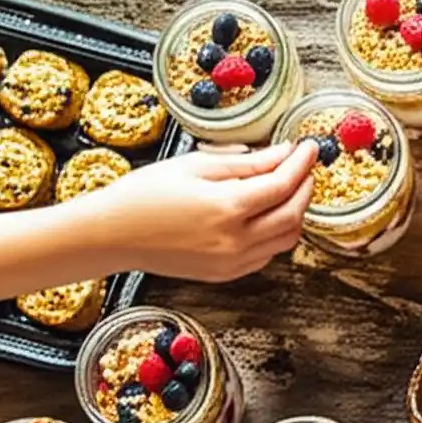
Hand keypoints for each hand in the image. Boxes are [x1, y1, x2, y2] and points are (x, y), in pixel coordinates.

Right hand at [89, 141, 315, 281]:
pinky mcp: (226, 274)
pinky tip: (266, 214)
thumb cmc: (144, 194)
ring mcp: (232, 262)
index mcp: (226, 208)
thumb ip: (246, 163)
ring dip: (295, 212)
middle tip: (304, 167)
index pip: (283, 184)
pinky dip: (276, 233)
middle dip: (305, 188)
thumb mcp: (195, 166)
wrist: (111, 235)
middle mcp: (235, 240)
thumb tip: (284, 153)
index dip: (302, 164)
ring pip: (286, 239)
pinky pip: (267, 255)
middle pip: (293, 215)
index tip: (310, 148)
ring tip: (287, 188)